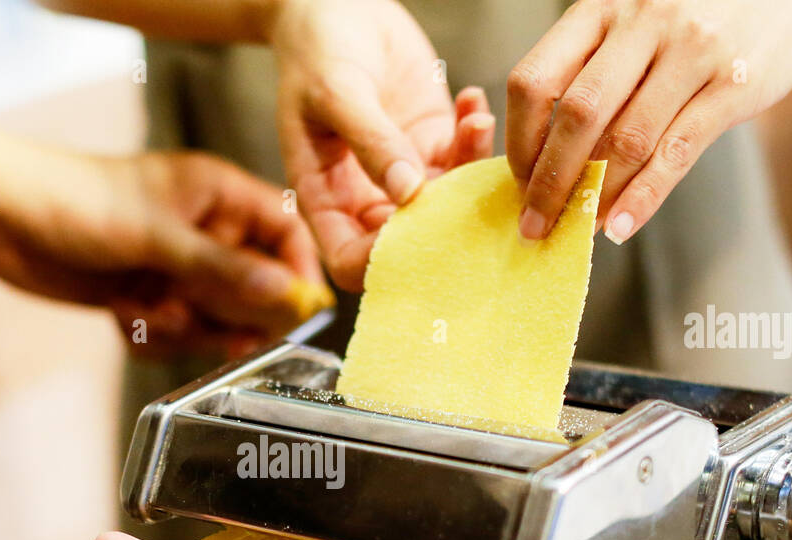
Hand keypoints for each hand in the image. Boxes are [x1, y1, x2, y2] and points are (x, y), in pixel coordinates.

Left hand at [0, 150, 328, 356]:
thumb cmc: (75, 201)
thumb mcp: (157, 236)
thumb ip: (223, 269)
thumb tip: (285, 295)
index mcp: (217, 194)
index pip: (285, 231)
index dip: (296, 272)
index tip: (295, 312)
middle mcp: (203, 230)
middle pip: (253, 286)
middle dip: (227, 312)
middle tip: (198, 315)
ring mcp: (174, 265)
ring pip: (212, 318)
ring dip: (184, 327)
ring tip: (150, 311)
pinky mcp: (146, 295)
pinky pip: (174, 332)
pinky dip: (152, 334)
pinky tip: (122, 313)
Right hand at [267, 0, 495, 289]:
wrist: (335, 6)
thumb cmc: (316, 49)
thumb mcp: (336, 92)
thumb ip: (371, 142)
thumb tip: (407, 192)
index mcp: (326, 199)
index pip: (352, 261)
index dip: (382, 261)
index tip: (415, 227)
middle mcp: (366, 196)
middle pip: (410, 241)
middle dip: (444, 220)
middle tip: (467, 184)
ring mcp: (403, 172)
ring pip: (448, 203)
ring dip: (469, 170)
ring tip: (473, 122)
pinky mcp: (433, 143)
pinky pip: (464, 158)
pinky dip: (475, 135)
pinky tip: (471, 102)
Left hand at [507, 0, 791, 243]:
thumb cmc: (691, 11)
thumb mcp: (631, 18)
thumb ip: (591, 68)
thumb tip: (544, 156)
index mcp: (601, 8)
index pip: (536, 81)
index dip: (520, 140)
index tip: (519, 180)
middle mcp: (643, 23)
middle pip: (578, 116)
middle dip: (550, 182)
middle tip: (536, 223)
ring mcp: (692, 51)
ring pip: (627, 140)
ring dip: (597, 195)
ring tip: (581, 225)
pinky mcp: (735, 83)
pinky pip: (676, 153)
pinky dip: (643, 198)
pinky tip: (621, 228)